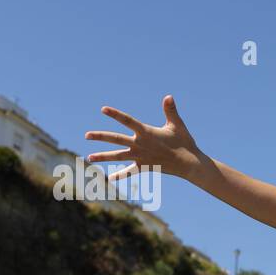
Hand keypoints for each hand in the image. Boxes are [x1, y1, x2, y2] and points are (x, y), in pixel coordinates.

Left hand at [85, 95, 201, 180]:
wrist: (189, 164)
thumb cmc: (184, 142)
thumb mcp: (177, 125)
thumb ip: (170, 111)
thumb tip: (168, 96)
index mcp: (146, 132)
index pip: (127, 121)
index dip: (115, 115)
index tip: (103, 109)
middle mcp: (140, 145)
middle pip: (116, 139)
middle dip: (100, 137)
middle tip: (86, 135)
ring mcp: (141, 157)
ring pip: (118, 156)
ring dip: (103, 156)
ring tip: (89, 157)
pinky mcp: (144, 166)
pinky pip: (130, 171)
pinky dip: (121, 175)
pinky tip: (110, 177)